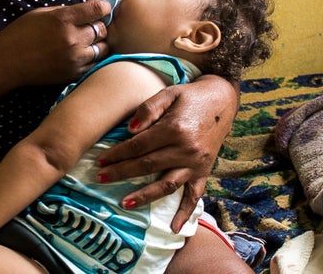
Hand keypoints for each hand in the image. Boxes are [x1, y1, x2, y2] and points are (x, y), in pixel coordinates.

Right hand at [0, 0, 111, 87]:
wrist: (7, 62)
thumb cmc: (21, 34)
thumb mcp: (41, 13)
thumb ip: (66, 11)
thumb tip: (87, 10)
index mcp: (63, 20)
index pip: (98, 9)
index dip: (104, 6)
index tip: (102, 7)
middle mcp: (72, 39)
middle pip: (103, 29)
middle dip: (99, 25)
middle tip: (91, 25)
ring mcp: (74, 59)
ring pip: (103, 48)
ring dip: (98, 43)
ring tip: (87, 41)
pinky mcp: (73, 73)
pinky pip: (95, 64)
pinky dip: (92, 58)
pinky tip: (81, 53)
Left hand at [94, 76, 238, 230]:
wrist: (222, 102)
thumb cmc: (190, 97)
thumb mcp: (169, 94)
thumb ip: (148, 109)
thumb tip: (129, 131)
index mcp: (175, 129)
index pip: (139, 145)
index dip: (118, 153)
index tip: (101, 161)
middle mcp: (186, 149)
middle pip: (147, 166)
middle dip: (121, 173)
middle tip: (101, 179)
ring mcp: (196, 164)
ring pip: (166, 185)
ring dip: (144, 196)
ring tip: (124, 203)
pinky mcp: (204, 172)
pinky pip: (194, 196)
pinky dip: (184, 213)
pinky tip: (173, 228)